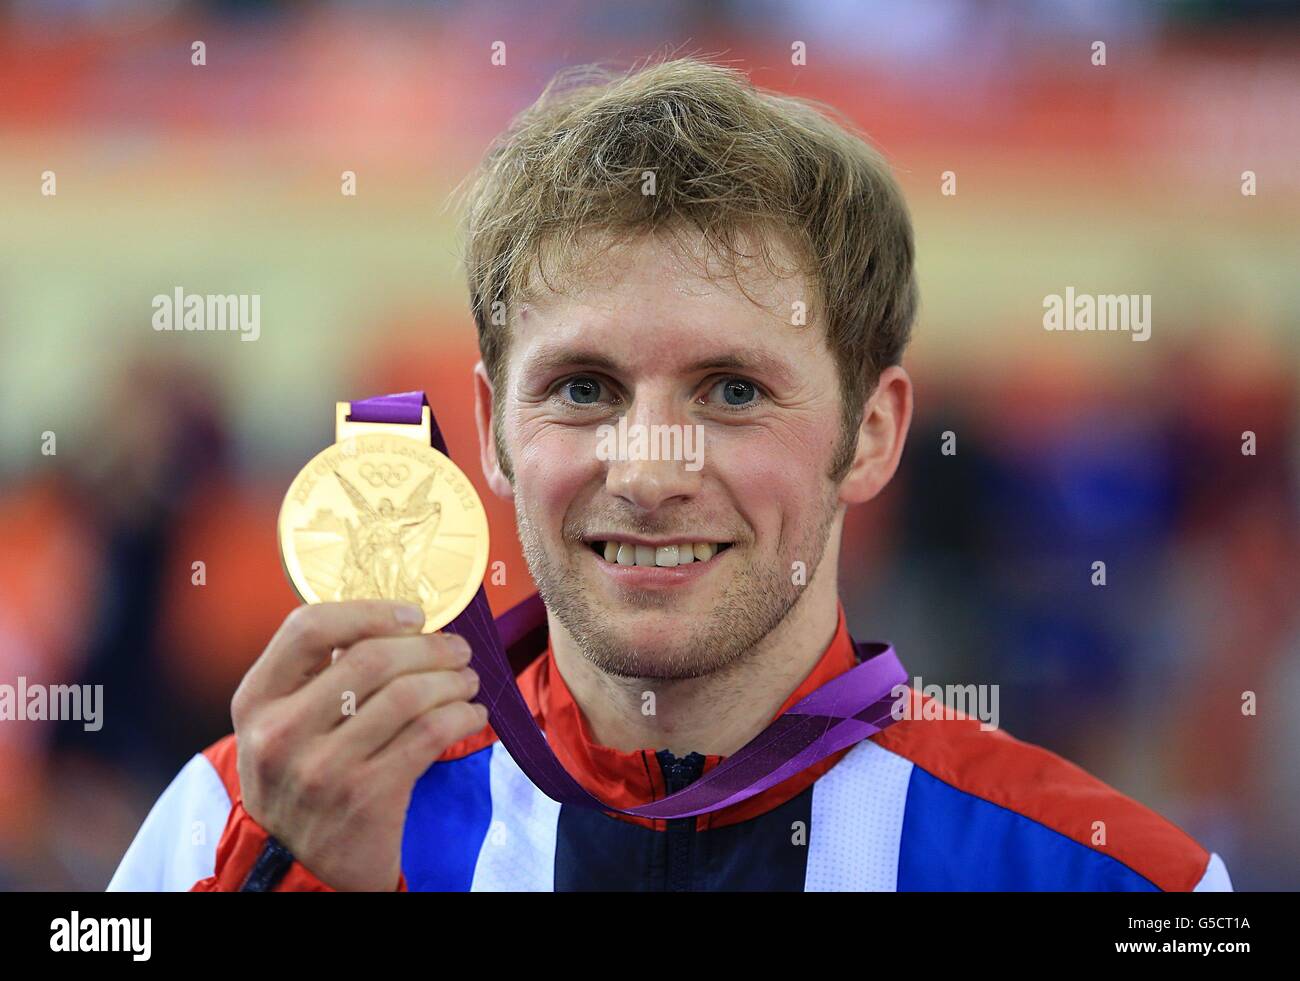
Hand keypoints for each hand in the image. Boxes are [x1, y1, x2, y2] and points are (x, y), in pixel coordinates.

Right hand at [229, 601, 485, 889]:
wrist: (300, 866)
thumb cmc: (301, 777)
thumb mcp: (283, 725)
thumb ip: (319, 674)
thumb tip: (394, 623)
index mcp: (255, 700)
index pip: (307, 627)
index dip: (369, 611)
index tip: (413, 614)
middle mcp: (281, 732)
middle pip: (372, 657)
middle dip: (430, 647)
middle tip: (458, 649)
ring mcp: (322, 768)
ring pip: (408, 695)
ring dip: (452, 680)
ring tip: (467, 681)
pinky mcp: (365, 796)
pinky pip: (429, 734)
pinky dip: (462, 716)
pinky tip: (471, 715)